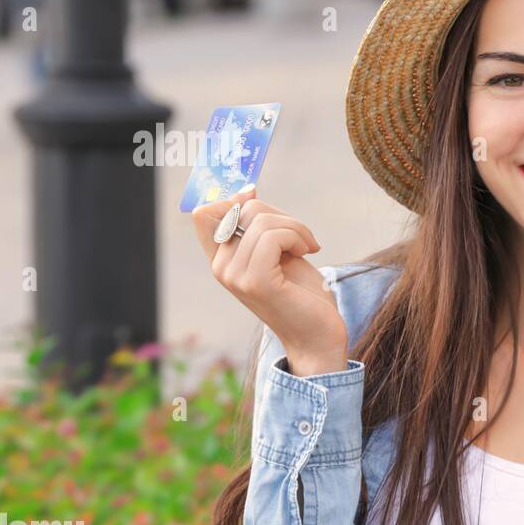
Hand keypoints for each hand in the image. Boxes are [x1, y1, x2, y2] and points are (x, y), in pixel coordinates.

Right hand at [192, 186, 348, 374]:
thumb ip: (260, 226)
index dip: (234, 199)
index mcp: (222, 259)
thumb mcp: (279, 251)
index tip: (262, 202)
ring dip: (296, 228)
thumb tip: (246, 189)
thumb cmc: (302, 294)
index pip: (204, 213)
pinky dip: (297, 237)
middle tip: (302, 237)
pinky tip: (308, 252)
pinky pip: (272, 236)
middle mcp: (221, 267)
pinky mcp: (255, 281)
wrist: (319, 335)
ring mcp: (234, 275)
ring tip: (307, 247)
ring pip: (261, 220)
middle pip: (242, 208)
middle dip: (281, 214)